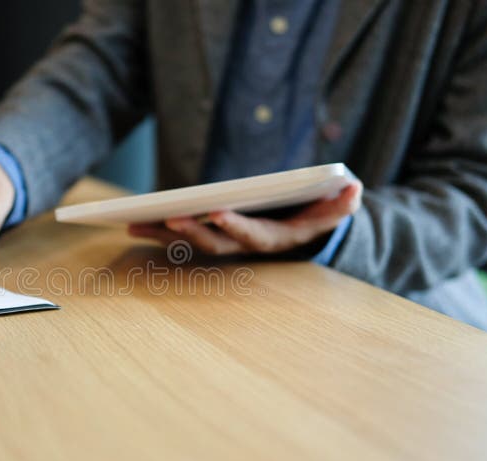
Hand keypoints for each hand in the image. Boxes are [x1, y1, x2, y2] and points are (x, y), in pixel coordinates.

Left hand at [128, 179, 362, 255]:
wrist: (301, 231)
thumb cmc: (314, 215)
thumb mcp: (334, 210)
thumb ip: (343, 204)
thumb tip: (353, 189)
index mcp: (272, 238)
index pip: (252, 235)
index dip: (235, 225)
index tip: (215, 212)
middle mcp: (244, 245)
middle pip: (214, 243)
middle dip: (190, 232)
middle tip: (166, 219)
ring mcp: (225, 242)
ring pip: (190, 242)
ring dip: (162, 235)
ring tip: (133, 222)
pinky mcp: (210, 235)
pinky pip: (181, 236)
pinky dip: (157, 231)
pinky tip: (132, 222)